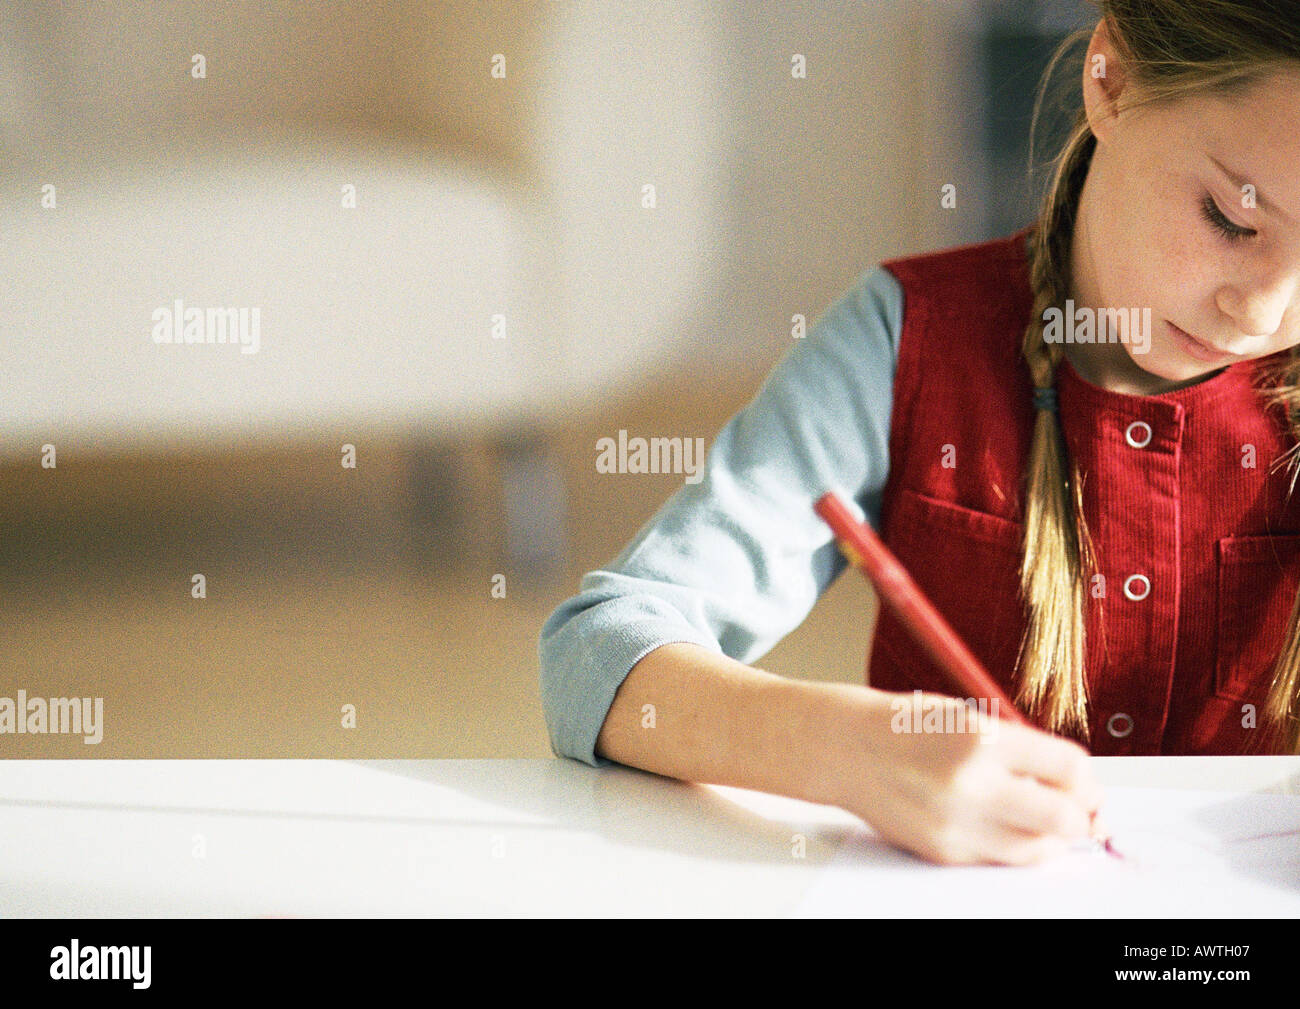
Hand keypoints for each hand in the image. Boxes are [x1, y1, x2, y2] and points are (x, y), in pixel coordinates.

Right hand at [830, 688, 1104, 865]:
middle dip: (1082, 816)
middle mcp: (972, 785)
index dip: (1088, 779)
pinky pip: (1000, 859)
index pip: (1068, 767)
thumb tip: (1074, 784)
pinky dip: (1012, 846)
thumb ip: (1019, 749)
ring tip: (1043, 820)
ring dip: (1051, 837)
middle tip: (1080, 810)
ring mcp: (957, 824)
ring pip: (1038, 850)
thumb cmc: (906, 727)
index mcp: (982, 738)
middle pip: (1065, 818)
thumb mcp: (968, 718)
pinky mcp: (944, 851)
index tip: (1086, 783)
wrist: (846, 748)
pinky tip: (1004, 825)